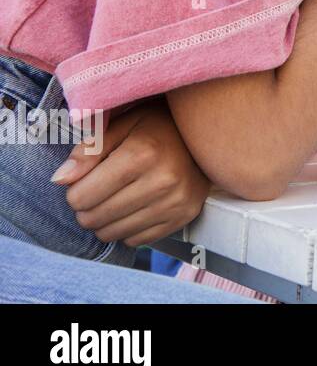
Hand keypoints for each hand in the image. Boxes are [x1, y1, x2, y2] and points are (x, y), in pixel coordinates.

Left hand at [52, 100, 209, 246]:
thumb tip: (60, 180)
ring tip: (117, 199)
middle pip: (94, 218)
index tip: (87, 179)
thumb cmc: (157, 127)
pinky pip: (137, 240)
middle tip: (100, 190)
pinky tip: (137, 207)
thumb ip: (88, 150)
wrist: (206, 135)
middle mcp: (162, 181)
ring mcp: (176, 202)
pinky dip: (129, 228)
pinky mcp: (184, 216)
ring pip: (113, 233)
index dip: (75, 190)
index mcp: (141, 154)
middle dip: (88, 207)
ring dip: (107, 220)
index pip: (81, 196)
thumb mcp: (121, 125)